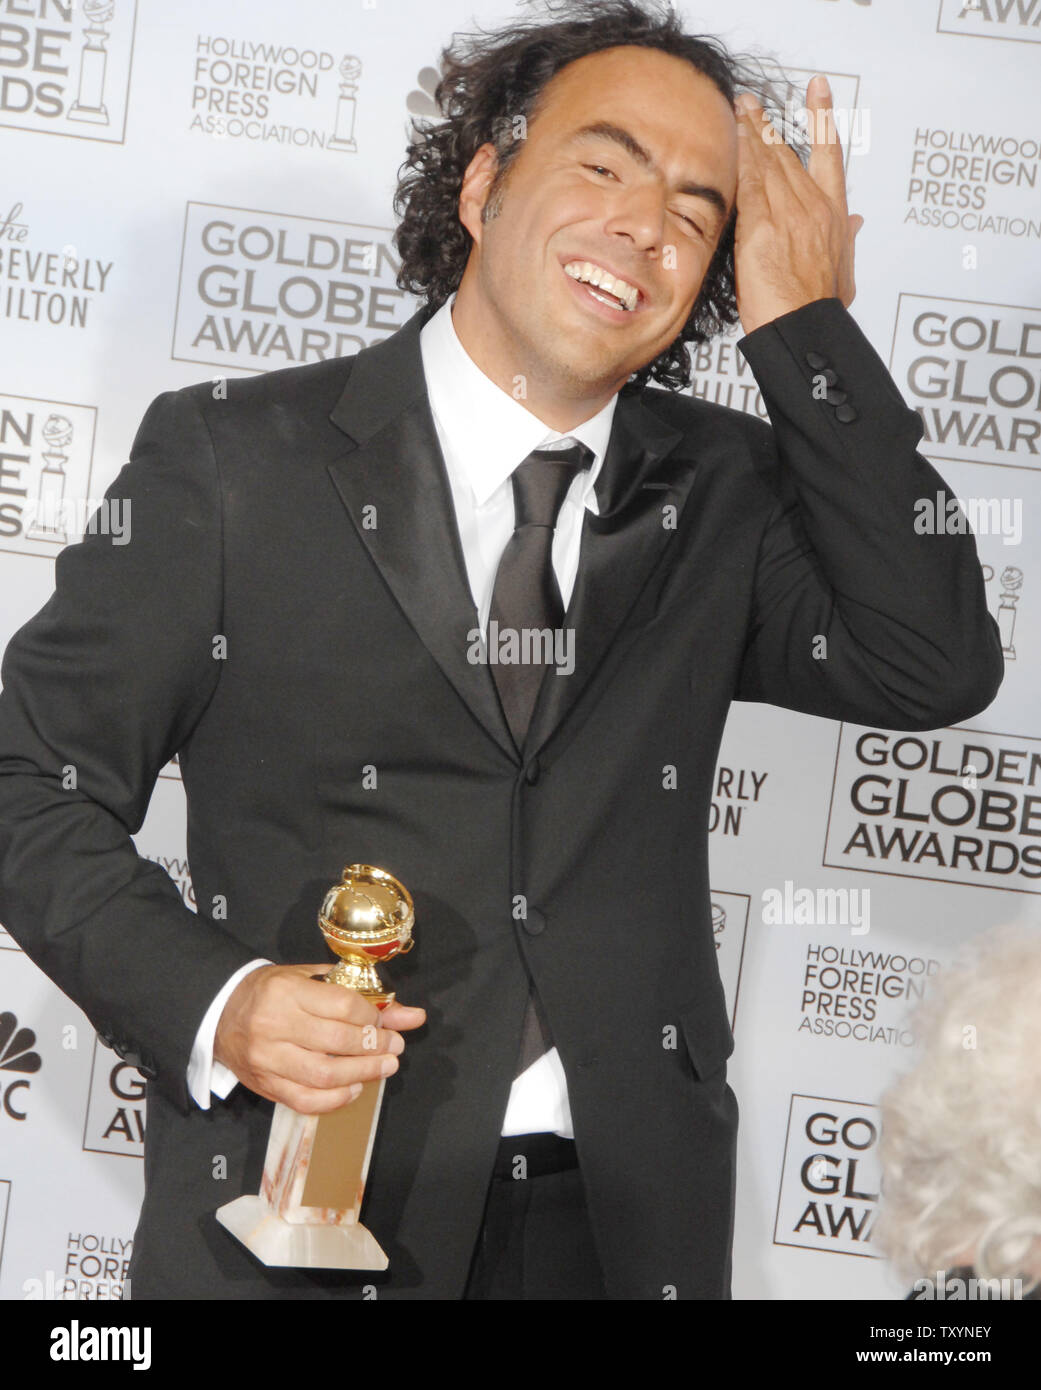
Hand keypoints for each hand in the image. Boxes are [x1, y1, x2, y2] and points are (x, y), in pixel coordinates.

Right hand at [213, 962, 426, 1113]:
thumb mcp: (310, 980)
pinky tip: (354, 1088)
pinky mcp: (264, 1084)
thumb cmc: (271, 991)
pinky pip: (305, 1101)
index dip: (372, 1017)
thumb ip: (358, 996)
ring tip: (384, 1067)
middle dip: (376, 1046)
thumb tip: (410, 1015)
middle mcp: (276, 1025)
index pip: (343, 1007)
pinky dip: (335, 1100)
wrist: (220, 1011)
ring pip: (324, 1075)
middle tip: (395, 1047)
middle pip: (338, 1042)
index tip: (384, 1021)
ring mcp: (268, 1059)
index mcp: (288, 992)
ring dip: (363, 1074)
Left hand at [733, 75, 864, 334]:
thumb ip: (846, 241)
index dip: (823, 118)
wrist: (804, 327)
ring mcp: (788, 214)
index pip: (829, 155)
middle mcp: (813, 206)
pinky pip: (749, 183)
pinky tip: (731, 138)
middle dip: (767, 125)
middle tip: (750, 102)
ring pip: (767, 162)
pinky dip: (740, 158)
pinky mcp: (761, 227)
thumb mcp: (844, 272)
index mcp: (834, 214)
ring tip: (738, 109)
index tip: (818, 90)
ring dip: (750, 133)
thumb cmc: (821, 308)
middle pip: (788, 154)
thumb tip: (856, 223)